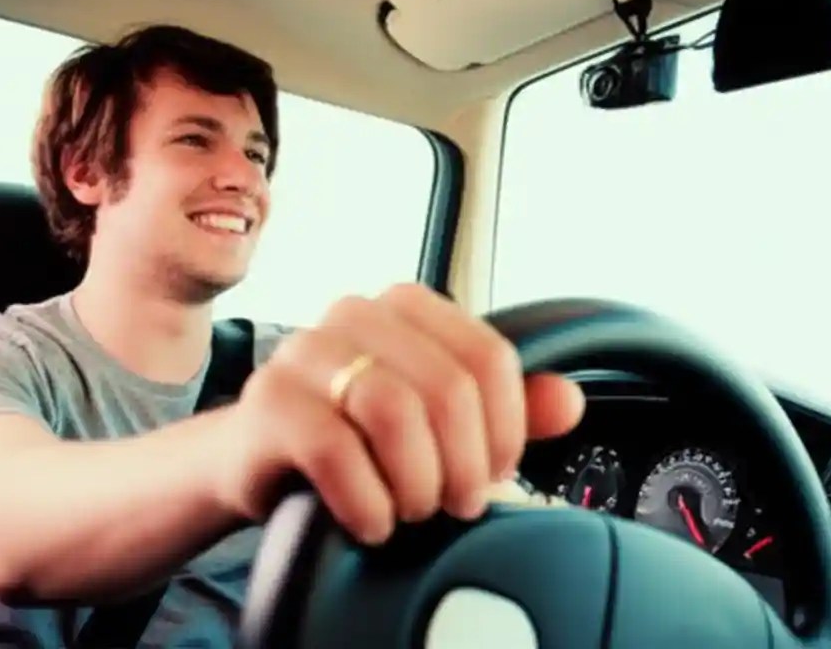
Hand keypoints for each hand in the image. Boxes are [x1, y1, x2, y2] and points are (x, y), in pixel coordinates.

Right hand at [219, 283, 584, 543]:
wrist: (262, 459)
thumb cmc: (358, 437)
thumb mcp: (437, 423)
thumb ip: (505, 409)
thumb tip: (568, 402)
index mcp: (407, 307)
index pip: (488, 358)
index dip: (506, 428)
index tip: (495, 472)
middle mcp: (355, 314)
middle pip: (446, 387)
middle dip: (463, 464)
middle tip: (456, 506)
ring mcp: (306, 351)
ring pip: (393, 411)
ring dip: (415, 483)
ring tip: (410, 512)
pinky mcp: (270, 401)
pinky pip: (334, 450)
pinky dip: (366, 501)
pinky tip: (371, 522)